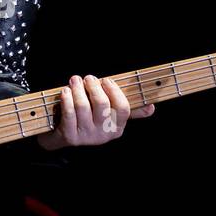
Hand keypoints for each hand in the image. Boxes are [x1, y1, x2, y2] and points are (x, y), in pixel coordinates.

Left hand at [37, 74, 155, 150]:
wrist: (63, 137)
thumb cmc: (89, 119)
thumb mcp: (109, 115)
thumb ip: (129, 110)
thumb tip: (152, 107)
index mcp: (117, 128)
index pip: (123, 108)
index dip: (114, 91)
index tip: (106, 80)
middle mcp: (104, 135)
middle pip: (102, 104)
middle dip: (93, 86)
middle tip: (87, 78)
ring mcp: (86, 136)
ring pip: (83, 106)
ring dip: (77, 89)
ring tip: (75, 80)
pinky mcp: (70, 136)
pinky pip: (69, 113)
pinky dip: (66, 99)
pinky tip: (65, 91)